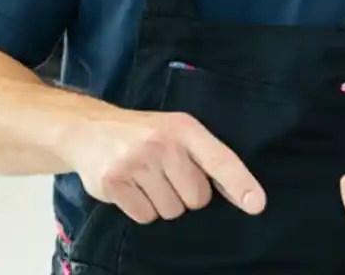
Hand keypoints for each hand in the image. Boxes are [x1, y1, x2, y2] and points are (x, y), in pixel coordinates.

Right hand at [68, 107, 266, 224]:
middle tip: (166, 174)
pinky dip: (141, 209)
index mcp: (184, 128)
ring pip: (171, 211)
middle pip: (196, 199)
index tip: (256, 204)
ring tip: (146, 179)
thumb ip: (207, 159)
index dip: (240, 183)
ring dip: (161, 203)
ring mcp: (136, 162)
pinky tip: (131, 187)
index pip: (219, 159)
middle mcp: (162, 143)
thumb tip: (243, 195)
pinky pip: (145, 217)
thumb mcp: (177, 132)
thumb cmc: (144, 134)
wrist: (89, 129)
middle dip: (185, 194)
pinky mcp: (114, 182)